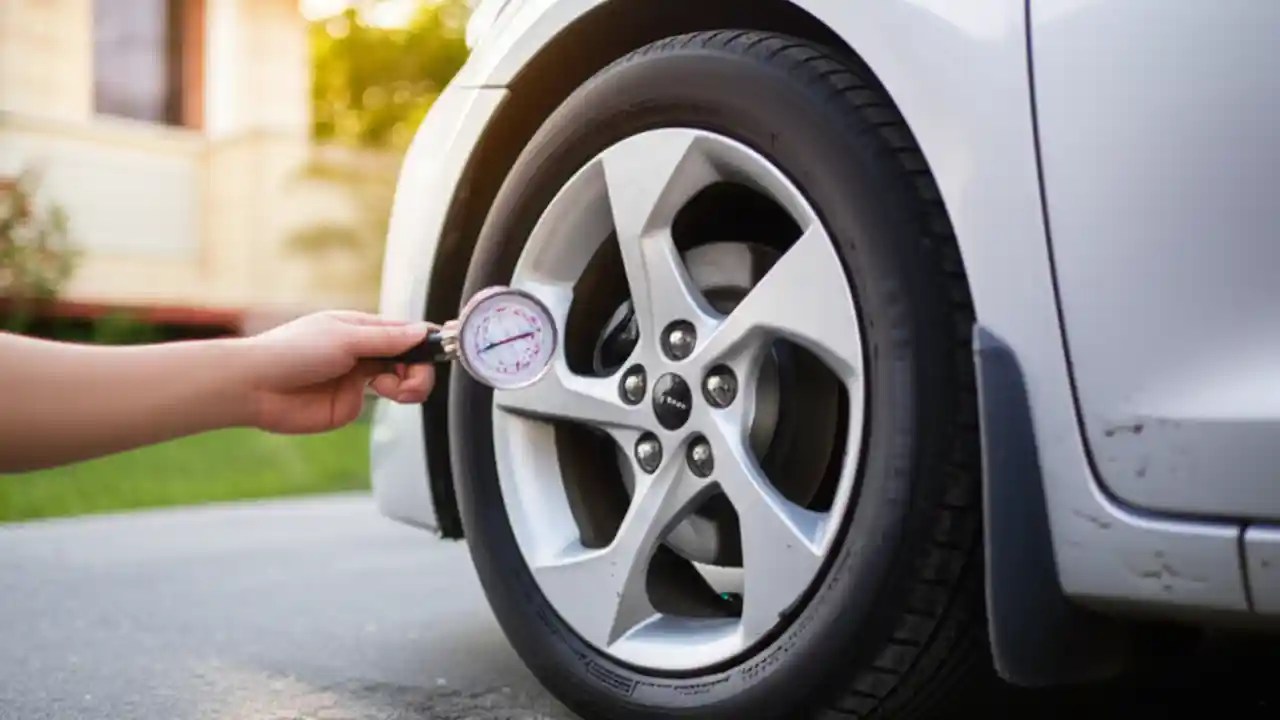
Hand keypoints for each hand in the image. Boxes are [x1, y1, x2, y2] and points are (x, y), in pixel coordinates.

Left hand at [241, 310, 435, 433]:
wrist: (255, 388)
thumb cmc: (291, 352)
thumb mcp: (345, 338)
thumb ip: (386, 339)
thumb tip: (423, 332)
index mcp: (359, 328)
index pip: (404, 331)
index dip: (425, 340)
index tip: (442, 350)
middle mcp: (362, 351)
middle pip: (408, 358)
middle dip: (419, 368)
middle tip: (413, 380)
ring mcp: (357, 377)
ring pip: (400, 379)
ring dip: (409, 383)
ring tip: (397, 389)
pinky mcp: (351, 403)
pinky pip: (384, 399)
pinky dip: (393, 396)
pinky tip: (381, 393)